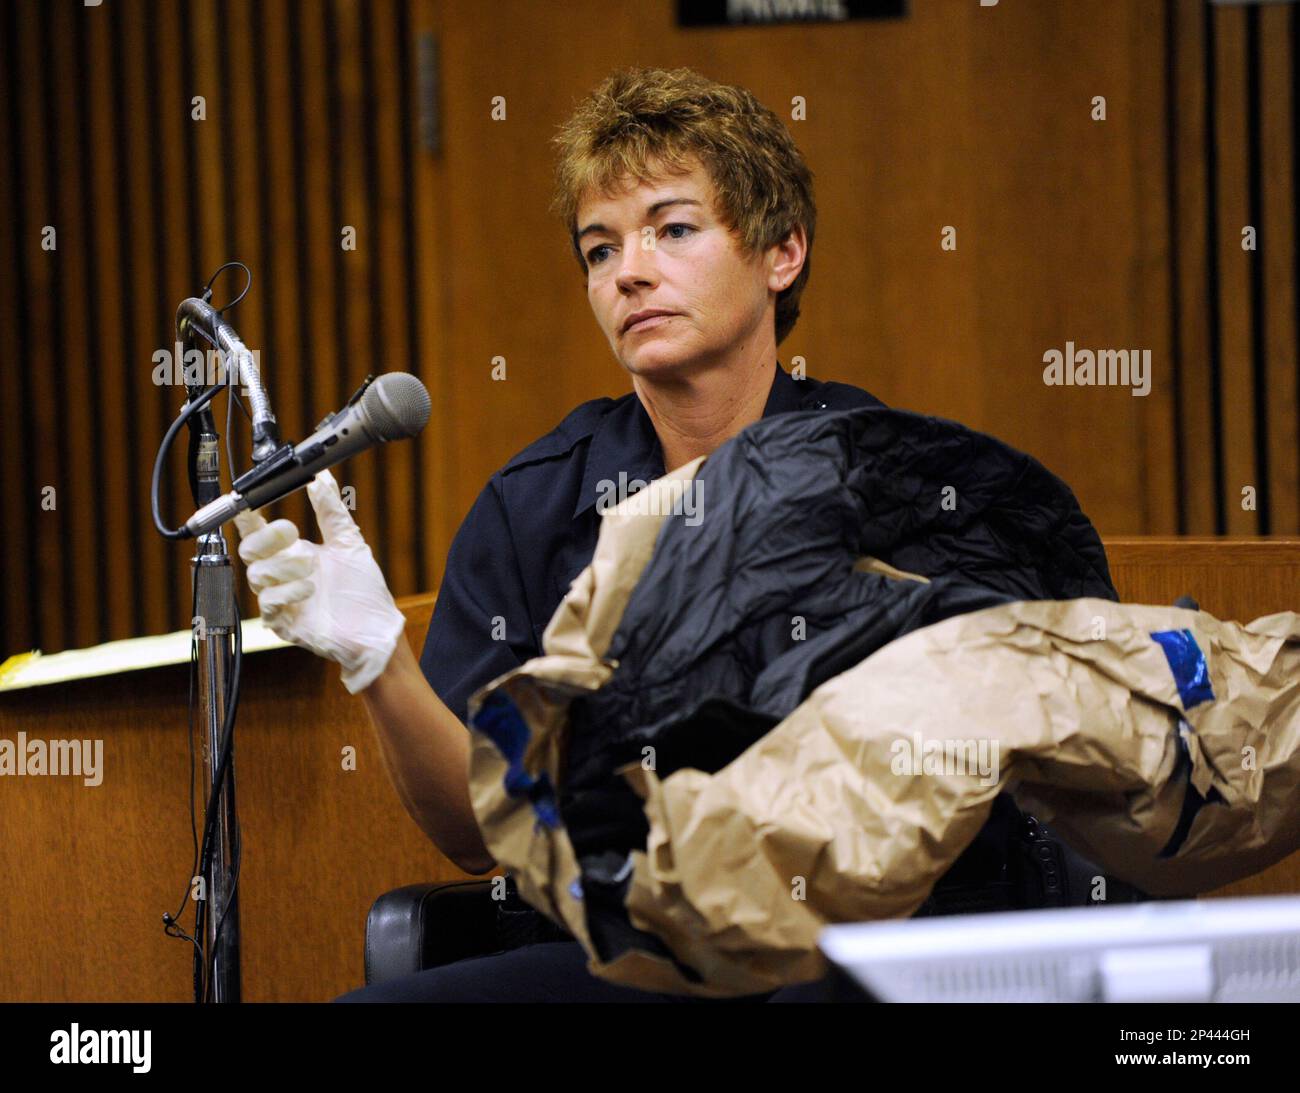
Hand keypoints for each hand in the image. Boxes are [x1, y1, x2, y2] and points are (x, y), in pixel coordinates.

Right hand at [232, 470, 405, 693]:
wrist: (377, 628)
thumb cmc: (362, 589)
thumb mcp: (348, 542)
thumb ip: (331, 510)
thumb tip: (321, 477)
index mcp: (291, 553)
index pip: (256, 532)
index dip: (246, 517)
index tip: (247, 503)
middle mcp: (281, 576)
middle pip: (248, 550)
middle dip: (267, 537)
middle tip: (293, 531)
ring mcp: (280, 600)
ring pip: (256, 575)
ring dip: (283, 565)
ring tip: (312, 566)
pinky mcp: (284, 624)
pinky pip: (268, 604)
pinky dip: (287, 592)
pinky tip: (310, 589)